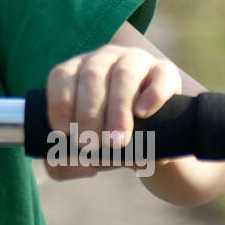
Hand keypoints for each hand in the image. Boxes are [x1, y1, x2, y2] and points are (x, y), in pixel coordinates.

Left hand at [44, 43, 182, 179]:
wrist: (151, 139)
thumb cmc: (107, 138)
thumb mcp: (84, 148)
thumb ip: (67, 162)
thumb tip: (79, 166)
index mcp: (77, 70)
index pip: (62, 76)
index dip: (59, 103)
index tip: (63, 133)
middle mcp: (104, 59)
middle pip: (91, 77)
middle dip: (88, 114)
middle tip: (90, 145)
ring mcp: (136, 61)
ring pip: (123, 75)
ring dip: (117, 110)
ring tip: (116, 142)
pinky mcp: (165, 71)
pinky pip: (160, 77)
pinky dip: (151, 95)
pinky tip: (142, 114)